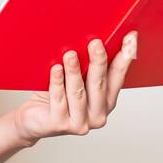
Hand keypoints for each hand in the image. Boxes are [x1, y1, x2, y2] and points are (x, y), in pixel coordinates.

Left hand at [11, 32, 136, 143]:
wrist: (31, 119)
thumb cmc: (55, 96)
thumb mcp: (74, 80)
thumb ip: (86, 67)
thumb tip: (92, 37)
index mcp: (107, 102)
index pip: (118, 76)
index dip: (125, 56)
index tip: (130, 37)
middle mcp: (97, 115)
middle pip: (99, 84)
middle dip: (98, 62)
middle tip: (96, 43)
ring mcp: (79, 123)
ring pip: (78, 92)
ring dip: (74, 72)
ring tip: (71, 54)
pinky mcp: (59, 125)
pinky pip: (59, 99)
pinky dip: (57, 83)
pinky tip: (55, 69)